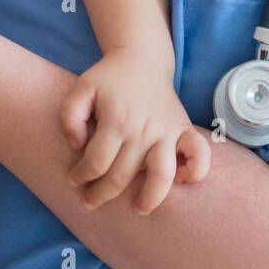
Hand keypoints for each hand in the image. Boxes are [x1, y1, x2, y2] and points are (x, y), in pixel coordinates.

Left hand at [59, 49, 210, 214]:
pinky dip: (194, 171)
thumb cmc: (109, 78)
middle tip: (90, 201)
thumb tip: (78, 146)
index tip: (73, 180)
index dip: (81, 176)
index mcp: (116, 119)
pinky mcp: (185, 128)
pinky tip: (180, 180)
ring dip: (150, 198)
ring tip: (138, 209)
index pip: (96, 162)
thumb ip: (69, 115)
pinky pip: (199, 155)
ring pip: (162, 174)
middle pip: (122, 175)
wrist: (142, 59)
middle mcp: (143, 128)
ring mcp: (167, 130)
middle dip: (101, 194)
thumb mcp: (81, 88)